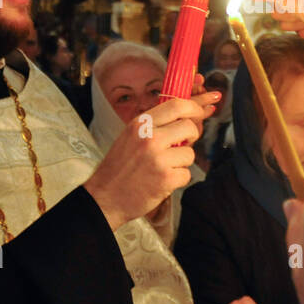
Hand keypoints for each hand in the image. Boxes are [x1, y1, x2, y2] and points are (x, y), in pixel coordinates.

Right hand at [84, 92, 218, 227]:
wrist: (104, 197)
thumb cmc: (119, 167)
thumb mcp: (131, 137)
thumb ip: (155, 125)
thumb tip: (187, 115)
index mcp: (140, 124)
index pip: (176, 105)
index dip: (193, 107)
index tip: (198, 112)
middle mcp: (149, 138)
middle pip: (189, 127)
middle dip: (191, 137)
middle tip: (181, 145)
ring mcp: (158, 158)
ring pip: (190, 154)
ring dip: (181, 162)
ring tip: (162, 168)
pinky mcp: (166, 178)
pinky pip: (186, 174)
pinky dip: (177, 180)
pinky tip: (161, 182)